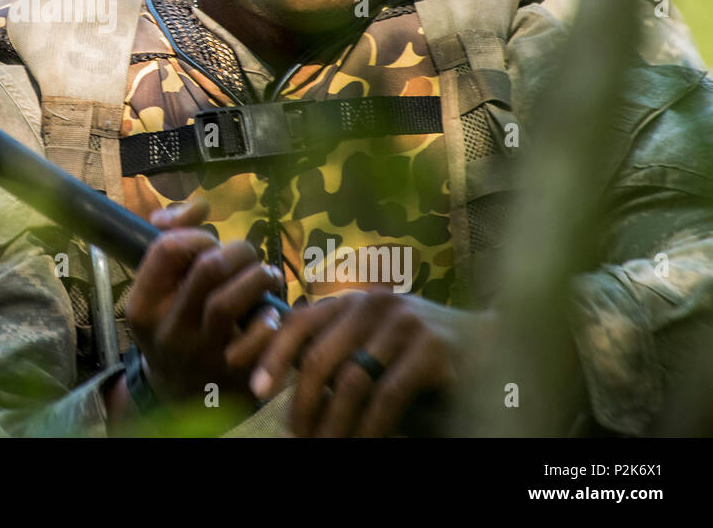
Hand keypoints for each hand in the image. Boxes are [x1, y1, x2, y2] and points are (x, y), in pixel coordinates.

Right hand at [125, 197, 284, 406]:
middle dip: (237, 250)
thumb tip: (200, 205)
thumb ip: (175, 236)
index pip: (167, 249)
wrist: (179, 394)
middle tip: (247, 256)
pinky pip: (256, 340)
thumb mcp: (160, 288)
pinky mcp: (230, 375)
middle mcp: (167, 330)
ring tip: (266, 275)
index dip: (197, 235)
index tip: (209, 242)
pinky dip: (268, 319)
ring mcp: (199, 354)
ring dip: (257, 277)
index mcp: (143, 306)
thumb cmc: (173, 322)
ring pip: (230, 300)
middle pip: (208, 268)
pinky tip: (270, 313)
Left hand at [247, 290, 463, 436]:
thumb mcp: (372, 348)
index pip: (298, 322)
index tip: (254, 387)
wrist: (494, 348)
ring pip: (350, 381)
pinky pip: (387, 396)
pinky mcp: (432, 349)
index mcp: (352, 301)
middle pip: (318, 357)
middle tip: (294, 435)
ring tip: (325, 447)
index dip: (271, 353)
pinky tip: (362, 444)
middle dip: (301, 403)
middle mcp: (373, 305)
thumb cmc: (421, 356)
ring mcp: (404, 324)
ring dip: (333, 424)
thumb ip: (336, 354)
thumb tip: (280, 384)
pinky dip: (370, 427)